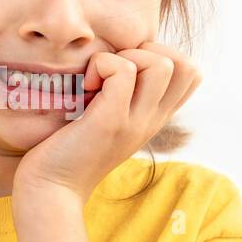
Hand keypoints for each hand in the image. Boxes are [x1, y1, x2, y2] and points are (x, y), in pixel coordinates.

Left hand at [12, 40, 202, 205]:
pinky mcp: (111, 121)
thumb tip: (121, 57)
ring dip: (126, 57)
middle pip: (186, 65)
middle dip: (150, 51)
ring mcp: (135, 122)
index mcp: (154, 118)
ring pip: (161, 64)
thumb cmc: (68, 149)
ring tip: (99, 79)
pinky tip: (84, 87)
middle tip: (114, 71)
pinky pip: (123, 71)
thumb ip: (124, 95)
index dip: (164, 55)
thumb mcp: (108, 119)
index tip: (128, 68)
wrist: (50, 189)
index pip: (191, 74)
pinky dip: (101, 65)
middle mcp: (152, 120)